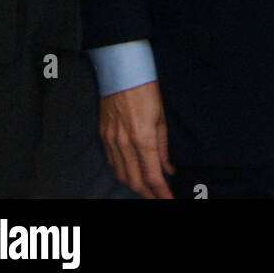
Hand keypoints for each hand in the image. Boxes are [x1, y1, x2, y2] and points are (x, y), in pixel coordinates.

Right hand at [99, 80, 174, 198]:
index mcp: (143, 139)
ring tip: (147, 188)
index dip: (162, 194)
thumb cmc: (147, 90)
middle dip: (148, 194)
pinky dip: (122, 172)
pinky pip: (112, 163)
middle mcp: (124, 144)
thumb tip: (168, 169)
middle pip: (135, 182)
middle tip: (160, 197)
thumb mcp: (162, 118)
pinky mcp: (103, 136)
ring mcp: (111, 141)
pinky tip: (131, 172)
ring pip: (121, 175)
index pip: (153, 177)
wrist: (122, 71)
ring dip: (135, 185)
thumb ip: (164, 147)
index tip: (170, 200)